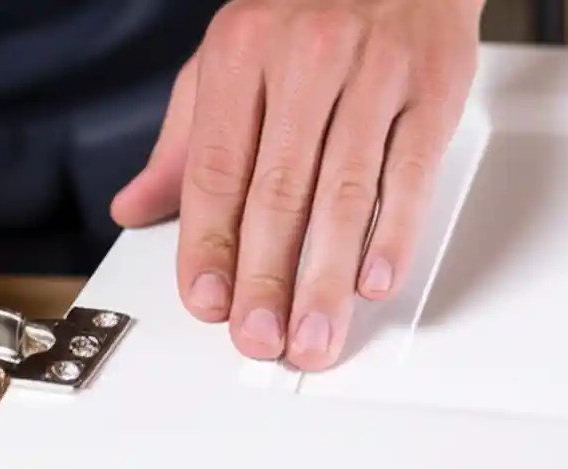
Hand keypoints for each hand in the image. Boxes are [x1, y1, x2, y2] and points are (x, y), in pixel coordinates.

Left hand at [112, 0, 482, 369]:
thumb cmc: (303, 16)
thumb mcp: (225, 63)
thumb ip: (183, 143)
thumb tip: (135, 208)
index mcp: (240, 54)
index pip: (215, 169)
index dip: (209, 245)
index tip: (208, 301)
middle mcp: (305, 59)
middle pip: (279, 192)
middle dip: (266, 278)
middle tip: (259, 337)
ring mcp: (374, 73)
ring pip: (345, 194)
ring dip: (326, 279)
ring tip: (314, 334)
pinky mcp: (433, 88)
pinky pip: (410, 173)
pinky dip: (394, 234)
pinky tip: (373, 282)